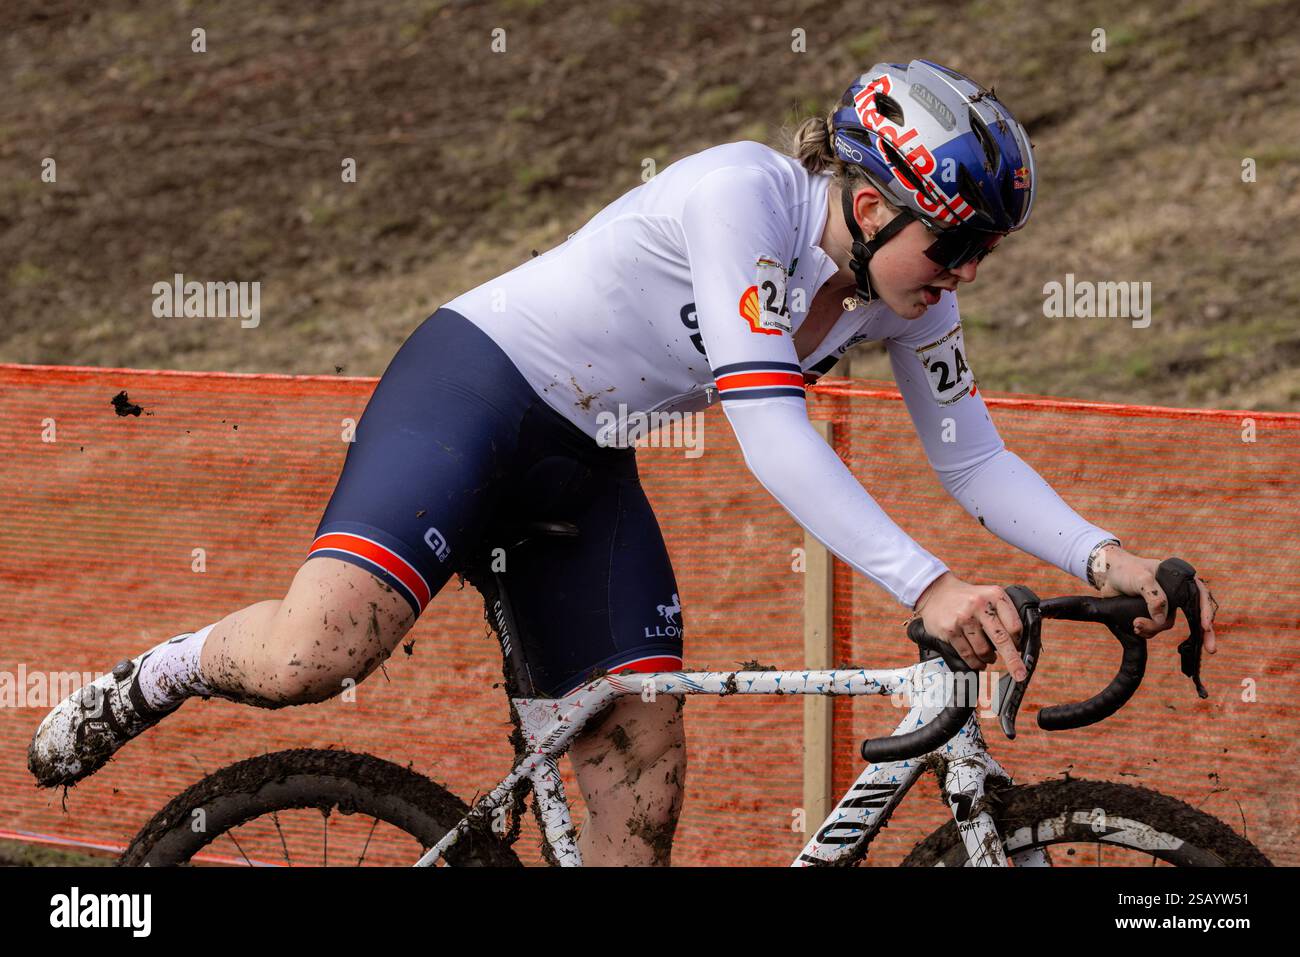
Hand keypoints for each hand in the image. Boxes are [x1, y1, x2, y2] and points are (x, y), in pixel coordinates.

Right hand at [912, 572, 1026, 679]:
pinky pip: (967, 654)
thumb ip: (1004, 614)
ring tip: (989, 658)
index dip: (1018, 641)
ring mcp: (963, 618)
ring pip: (984, 650)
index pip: (1014, 625)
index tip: (1018, 649)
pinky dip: (975, 663)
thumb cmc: (967, 598)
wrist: (935, 592)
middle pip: (1001, 639)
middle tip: (1020, 674)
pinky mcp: (950, 630)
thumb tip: (1018, 644)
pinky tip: (978, 663)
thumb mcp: (989, 596)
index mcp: (994, 595)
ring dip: (989, 659)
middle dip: (1013, 661)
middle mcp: (979, 605)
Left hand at [1094, 546, 1218, 652]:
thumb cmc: (1126, 570)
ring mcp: (1164, 604)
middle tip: (1211, 650)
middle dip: (1201, 634)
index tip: (1205, 626)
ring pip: (1167, 624)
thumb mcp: (1141, 578)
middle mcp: (1175, 593)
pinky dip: (1147, 631)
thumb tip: (1162, 619)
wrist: (1106, 575)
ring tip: (1135, 624)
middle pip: (1193, 615)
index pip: (1200, 595)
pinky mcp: (1151, 614)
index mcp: (1179, 579)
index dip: (1206, 611)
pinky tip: (1136, 628)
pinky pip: (1155, 628)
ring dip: (1152, 628)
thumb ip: (1154, 596)